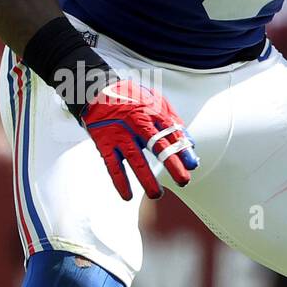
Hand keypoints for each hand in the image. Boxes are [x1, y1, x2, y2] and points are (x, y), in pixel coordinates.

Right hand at [81, 78, 197, 200]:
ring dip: (146, 179)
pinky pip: (112, 165)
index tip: (191, 164)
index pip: (170, 132)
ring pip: (135, 159)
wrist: (95, 91)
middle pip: (157, 145)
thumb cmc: (128, 97)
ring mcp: (119, 134)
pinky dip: (120, 181)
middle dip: (171, 164)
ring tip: (156, 193)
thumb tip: (189, 141)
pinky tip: (127, 195)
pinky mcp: (104, 143)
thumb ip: (172, 120)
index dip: (182, 149)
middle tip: (182, 180)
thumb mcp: (154, 100)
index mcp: (150, 112)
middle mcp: (135, 123)